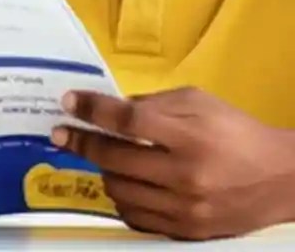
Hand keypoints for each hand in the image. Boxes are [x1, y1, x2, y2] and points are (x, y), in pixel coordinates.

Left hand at [53, 86, 294, 239]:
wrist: (282, 179)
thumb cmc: (236, 133)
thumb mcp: (200, 103)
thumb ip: (153, 102)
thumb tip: (108, 107)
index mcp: (191, 136)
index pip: (128, 120)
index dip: (91, 109)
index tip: (68, 102)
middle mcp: (185, 175)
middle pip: (114, 158)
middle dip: (81, 142)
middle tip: (62, 134)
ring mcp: (184, 208)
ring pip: (118, 190)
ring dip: (103, 171)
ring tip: (104, 158)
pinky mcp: (185, 231)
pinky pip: (134, 216)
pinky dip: (122, 198)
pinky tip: (125, 183)